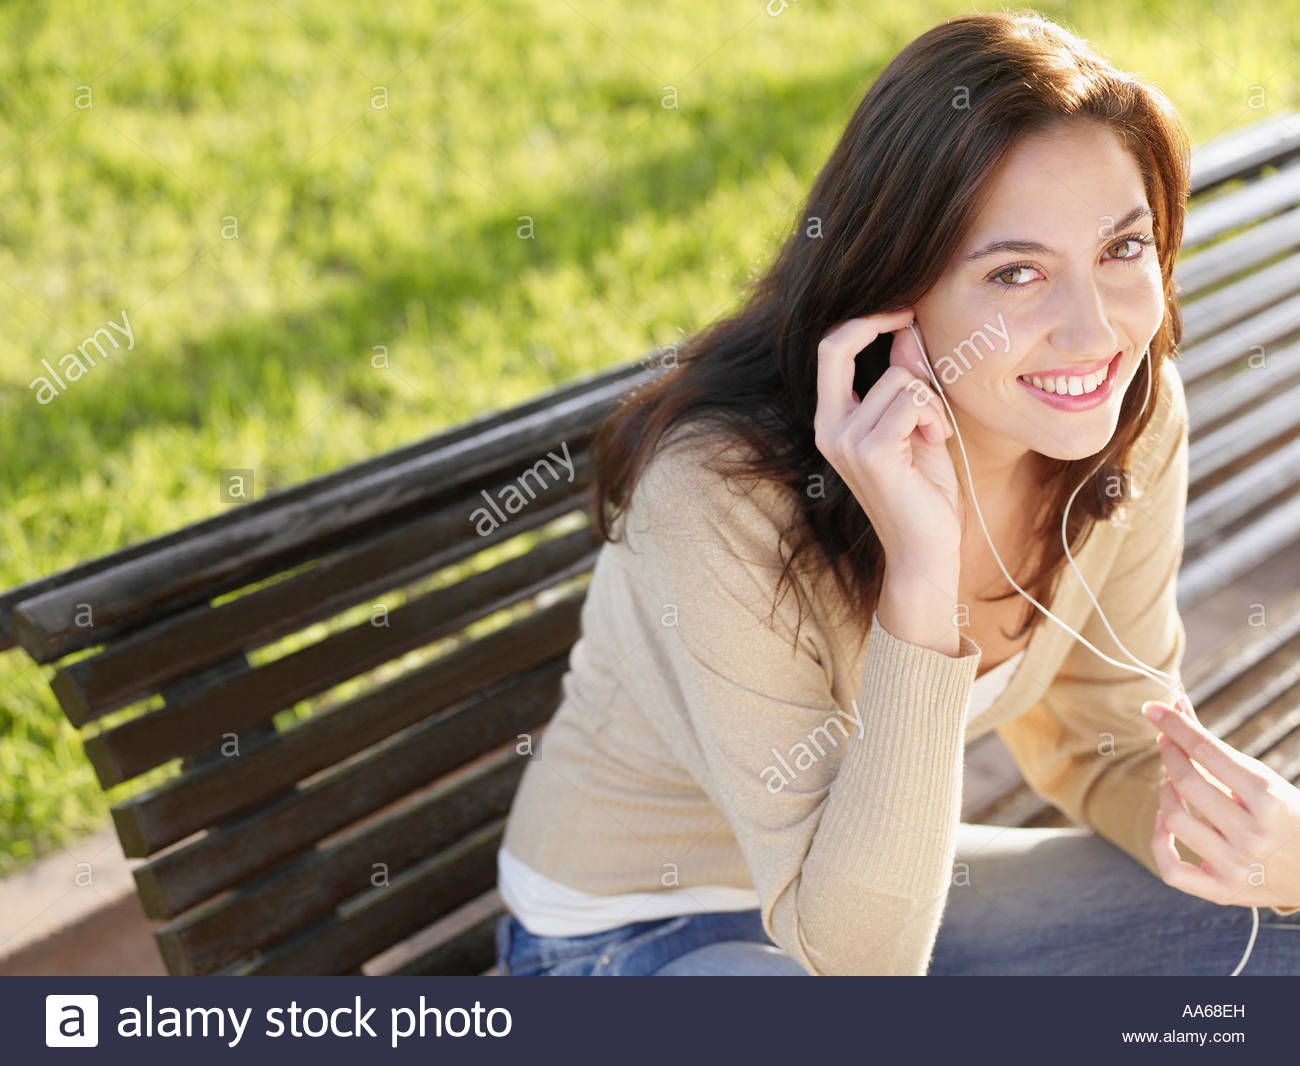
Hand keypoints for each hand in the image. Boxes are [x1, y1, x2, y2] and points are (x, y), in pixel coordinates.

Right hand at [813, 309, 960, 580]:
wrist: (925, 549)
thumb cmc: (923, 490)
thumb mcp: (917, 424)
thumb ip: (908, 381)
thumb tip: (906, 331)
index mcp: (833, 419)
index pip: (831, 350)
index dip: (863, 320)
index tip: (901, 311)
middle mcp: (829, 427)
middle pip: (837, 346)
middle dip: (877, 323)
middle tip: (909, 319)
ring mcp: (845, 441)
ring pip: (899, 379)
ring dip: (931, 399)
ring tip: (935, 431)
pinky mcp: (870, 453)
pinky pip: (911, 401)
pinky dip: (933, 415)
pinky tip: (936, 439)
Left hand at [1143, 695, 1299, 909]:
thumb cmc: (1286, 815)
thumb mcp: (1262, 778)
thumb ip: (1215, 748)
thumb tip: (1176, 706)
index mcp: (1270, 800)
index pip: (1207, 752)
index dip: (1176, 726)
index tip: (1154, 709)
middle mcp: (1253, 834)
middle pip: (1187, 784)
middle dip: (1170, 754)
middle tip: (1167, 743)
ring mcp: (1238, 866)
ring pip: (1176, 820)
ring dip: (1165, 794)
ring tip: (1174, 783)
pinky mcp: (1225, 891)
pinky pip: (1172, 869)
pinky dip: (1159, 842)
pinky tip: (1164, 822)